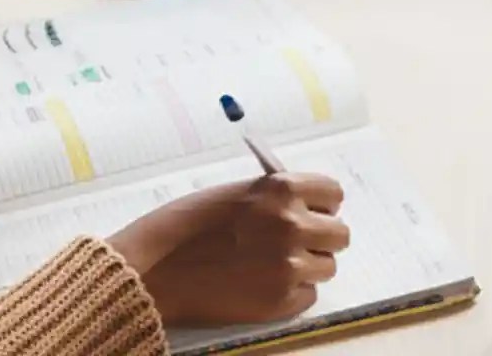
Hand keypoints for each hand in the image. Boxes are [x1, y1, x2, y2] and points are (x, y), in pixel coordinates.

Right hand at [108, 173, 350, 326]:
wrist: (152, 270)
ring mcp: (290, 266)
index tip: (312, 211)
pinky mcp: (281, 301)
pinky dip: (291, 292)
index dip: (322, 204)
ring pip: (326, 267)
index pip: (334, 194)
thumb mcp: (232, 194)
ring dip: (306, 266)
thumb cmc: (182, 227)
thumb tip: (304, 206)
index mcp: (281, 189)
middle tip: (293, 244)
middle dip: (319, 238)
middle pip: (340, 234)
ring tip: (270, 266)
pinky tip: (260, 284)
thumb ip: (272, 197)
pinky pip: (307, 295)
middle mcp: (293, 225)